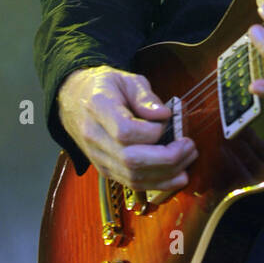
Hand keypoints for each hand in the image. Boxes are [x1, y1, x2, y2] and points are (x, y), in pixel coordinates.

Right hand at [57, 64, 198, 191]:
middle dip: (167, 158)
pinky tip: (177, 176)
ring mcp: (98, 157)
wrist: (74, 100)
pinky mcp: (105, 169)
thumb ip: (145, 96)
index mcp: (98, 108)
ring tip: (188, 159)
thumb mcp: (126, 79)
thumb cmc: (105, 86)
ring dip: (167, 174)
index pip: (125, 131)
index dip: (152, 132)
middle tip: (189, 146)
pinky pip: (132, 183)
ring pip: (133, 176)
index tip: (166, 121)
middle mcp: (94, 137)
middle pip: (131, 160)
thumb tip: (163, 115)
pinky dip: (158, 183)